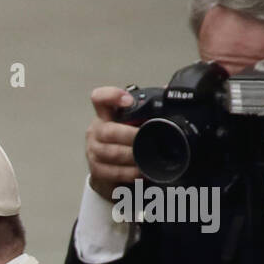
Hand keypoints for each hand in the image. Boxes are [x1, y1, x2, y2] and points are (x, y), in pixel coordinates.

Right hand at [85, 86, 139, 200]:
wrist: (108, 169)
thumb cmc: (124, 142)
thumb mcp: (131, 122)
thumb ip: (146, 109)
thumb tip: (169, 90)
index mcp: (105, 115)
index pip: (100, 98)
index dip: (111, 96)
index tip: (129, 100)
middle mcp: (96, 131)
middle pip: (108, 131)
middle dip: (130, 136)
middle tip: (147, 138)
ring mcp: (93, 151)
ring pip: (111, 153)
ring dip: (132, 156)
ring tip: (148, 157)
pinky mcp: (96, 170)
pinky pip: (113, 172)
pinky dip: (129, 173)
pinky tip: (141, 172)